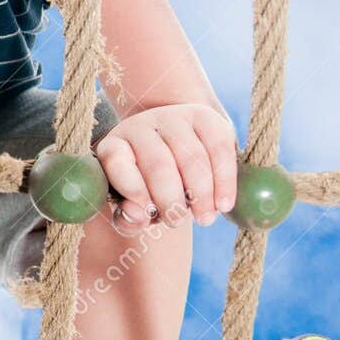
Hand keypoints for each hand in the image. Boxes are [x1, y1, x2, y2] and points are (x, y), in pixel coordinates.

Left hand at [94, 103, 238, 232]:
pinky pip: (219, 148)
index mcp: (115, 146)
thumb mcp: (133, 205)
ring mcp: (173, 117)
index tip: (147, 216)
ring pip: (191, 156)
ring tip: (204, 219)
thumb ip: (128, 218)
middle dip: (170, 198)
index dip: (133, 190)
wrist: (174, 156)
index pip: (117, 161)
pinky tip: (224, 204)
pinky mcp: (204, 116)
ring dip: (201, 193)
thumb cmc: (149, 190)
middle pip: (158, 163)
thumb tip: (137, 216)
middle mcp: (140, 125)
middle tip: (177, 222)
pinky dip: (224, 180)